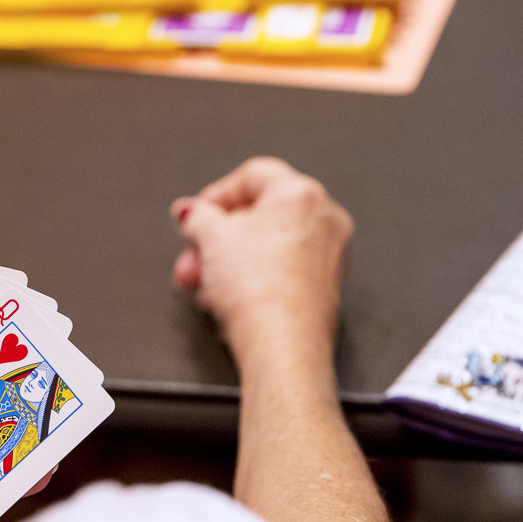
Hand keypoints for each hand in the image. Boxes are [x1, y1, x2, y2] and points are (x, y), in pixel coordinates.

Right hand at [171, 158, 352, 369]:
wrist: (281, 344)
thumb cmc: (259, 289)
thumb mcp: (210, 236)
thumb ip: (197, 216)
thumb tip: (195, 214)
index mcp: (301, 193)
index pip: (251, 176)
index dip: (214, 196)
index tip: (194, 217)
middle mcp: (324, 219)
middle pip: (258, 216)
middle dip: (216, 239)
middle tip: (193, 256)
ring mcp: (328, 256)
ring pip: (266, 248)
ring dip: (228, 264)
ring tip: (204, 285)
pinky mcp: (323, 289)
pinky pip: (279, 273)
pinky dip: (252, 281)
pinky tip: (227, 300)